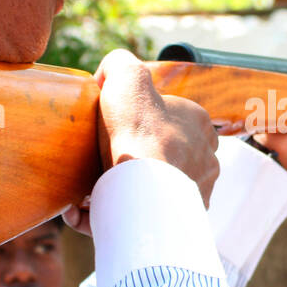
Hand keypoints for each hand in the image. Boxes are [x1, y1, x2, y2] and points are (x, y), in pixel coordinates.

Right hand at [63, 50, 218, 234]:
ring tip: (85, 192)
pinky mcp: (179, 222)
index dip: (139, 121)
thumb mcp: (127, 79)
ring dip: (122, 190)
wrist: (144, 189)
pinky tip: (81, 211)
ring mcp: (196, 192)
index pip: (172, 118)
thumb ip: (120, 64)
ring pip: (155, 189)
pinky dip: (113, 214)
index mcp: (198, 124)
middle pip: (165, 155)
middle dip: (132, 158)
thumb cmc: (139, 133)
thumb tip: (109, 72)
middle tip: (98, 162)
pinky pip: (145, 218)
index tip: (111, 128)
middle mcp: (205, 158)